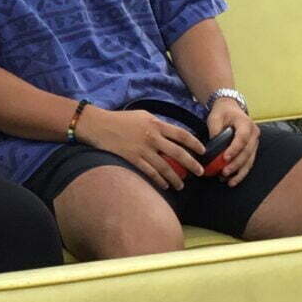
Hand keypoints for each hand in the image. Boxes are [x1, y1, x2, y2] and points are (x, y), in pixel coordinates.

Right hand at [81, 106, 202, 190]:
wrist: (99, 125)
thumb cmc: (121, 119)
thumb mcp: (143, 115)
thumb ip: (158, 124)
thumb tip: (172, 134)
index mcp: (156, 124)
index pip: (181, 135)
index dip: (195, 144)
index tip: (203, 152)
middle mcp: (152, 137)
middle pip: (178, 153)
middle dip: (192, 164)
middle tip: (200, 172)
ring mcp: (143, 150)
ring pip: (165, 167)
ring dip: (176, 178)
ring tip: (181, 185)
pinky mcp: (133, 159)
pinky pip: (150, 173)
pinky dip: (160, 181)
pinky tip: (165, 186)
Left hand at [207, 96, 258, 184]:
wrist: (230, 109)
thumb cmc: (222, 113)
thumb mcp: (215, 117)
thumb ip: (214, 131)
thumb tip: (212, 149)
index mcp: (246, 124)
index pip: (242, 138)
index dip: (234, 149)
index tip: (225, 158)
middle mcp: (254, 134)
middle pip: (247, 152)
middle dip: (236, 164)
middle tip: (224, 173)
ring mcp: (254, 143)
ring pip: (250, 161)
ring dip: (239, 172)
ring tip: (229, 182)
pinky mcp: (252, 150)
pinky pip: (248, 163)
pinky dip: (241, 172)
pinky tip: (233, 180)